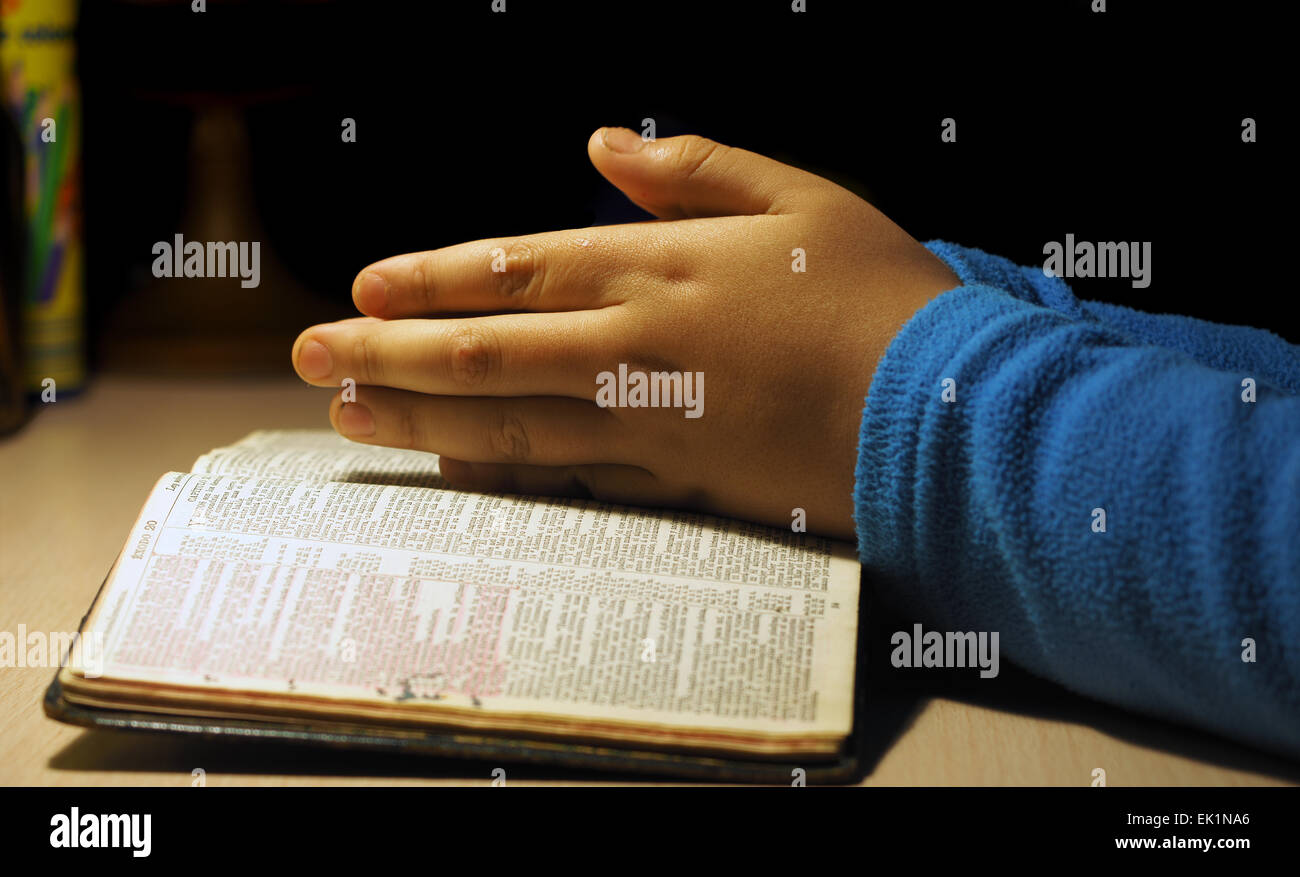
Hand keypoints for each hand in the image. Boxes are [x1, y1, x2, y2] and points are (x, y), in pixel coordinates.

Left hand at [292, 128, 957, 539]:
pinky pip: (569, 477)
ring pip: (506, 419)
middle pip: (484, 348)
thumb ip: (693, 168)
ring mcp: (648, 419)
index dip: (428, 278)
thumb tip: (605, 143)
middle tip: (308, 354)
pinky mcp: (675, 479)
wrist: (943, 411)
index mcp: (658, 263)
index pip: (514, 268)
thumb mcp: (798, 197)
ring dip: (418, 413)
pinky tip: (452, 467)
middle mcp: (634, 342)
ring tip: (348, 409)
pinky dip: (502, 471)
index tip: (363, 286)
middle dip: (386, 349)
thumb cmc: (877, 293)